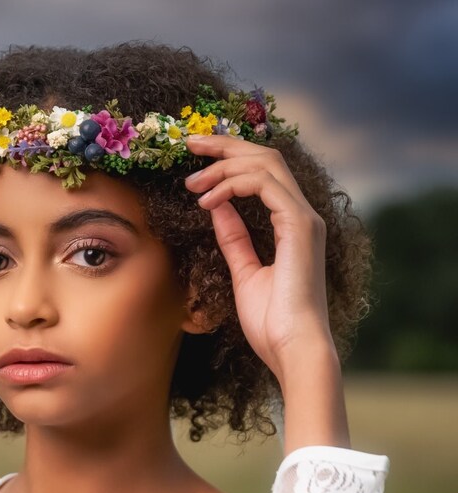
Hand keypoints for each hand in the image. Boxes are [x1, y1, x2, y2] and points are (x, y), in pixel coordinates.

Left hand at [182, 134, 335, 383]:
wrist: (291, 348)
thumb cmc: (272, 322)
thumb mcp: (243, 272)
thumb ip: (234, 238)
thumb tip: (216, 208)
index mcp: (290, 223)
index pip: (262, 172)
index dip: (229, 157)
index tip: (195, 160)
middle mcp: (301, 214)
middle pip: (265, 156)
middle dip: (224, 146)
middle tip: (188, 144)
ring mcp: (304, 218)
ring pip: (265, 163)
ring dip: (222, 166)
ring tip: (192, 183)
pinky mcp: (300, 226)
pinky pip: (264, 185)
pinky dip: (232, 185)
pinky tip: (207, 201)